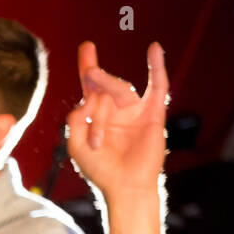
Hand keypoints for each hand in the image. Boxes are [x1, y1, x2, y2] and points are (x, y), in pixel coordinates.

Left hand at [66, 41, 169, 199]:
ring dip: (106, 96)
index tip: (87, 47)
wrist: (124, 187)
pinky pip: (157, 85)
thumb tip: (84, 99)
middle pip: (103, 89)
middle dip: (94, 87)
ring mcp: (135, 110)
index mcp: (98, 116)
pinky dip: (157, 66)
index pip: (92, 88)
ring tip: (95, 94)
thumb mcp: (77, 145)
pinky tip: (154, 49)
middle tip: (89, 74)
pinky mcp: (153, 113)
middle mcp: (116, 110)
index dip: (88, 68)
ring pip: (120, 90)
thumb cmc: (100, 170)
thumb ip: (76, 120)